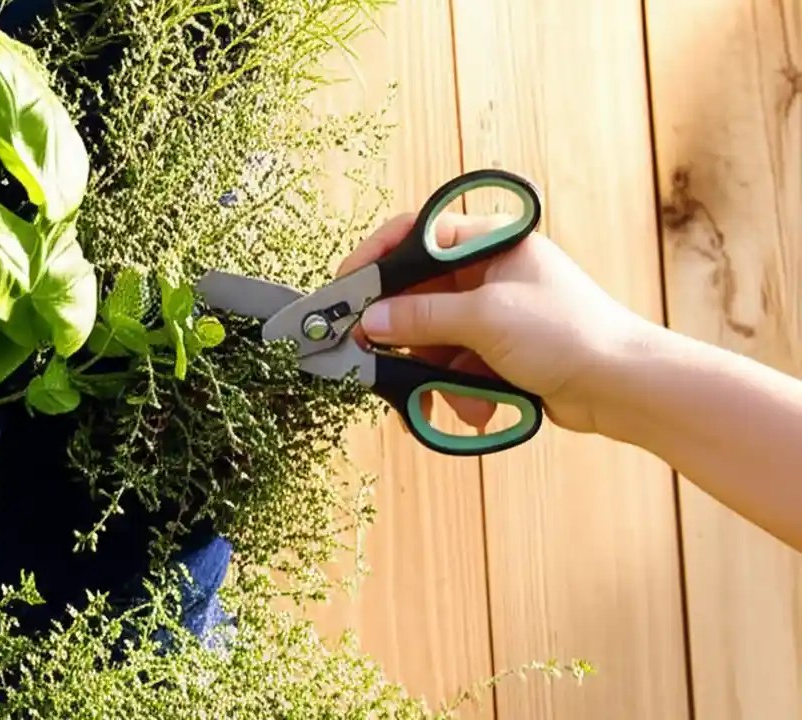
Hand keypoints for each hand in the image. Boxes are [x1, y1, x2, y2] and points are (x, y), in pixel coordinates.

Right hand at [337, 211, 654, 433]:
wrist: (624, 389)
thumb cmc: (572, 335)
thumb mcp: (486, 319)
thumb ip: (421, 316)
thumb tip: (372, 319)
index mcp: (490, 245)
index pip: (416, 236)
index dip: (376, 258)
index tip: (345, 287)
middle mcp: (488, 275)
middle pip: (416, 294)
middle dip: (401, 333)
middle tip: (370, 353)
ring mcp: (492, 316)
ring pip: (431, 339)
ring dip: (431, 372)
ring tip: (441, 397)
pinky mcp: (496, 354)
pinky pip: (452, 367)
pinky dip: (455, 389)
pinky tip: (475, 407)